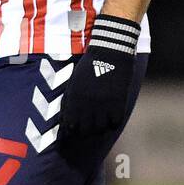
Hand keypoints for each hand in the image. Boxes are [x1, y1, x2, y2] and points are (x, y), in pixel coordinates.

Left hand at [57, 15, 140, 139]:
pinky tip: (111, 118)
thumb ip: (70, 100)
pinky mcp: (117, 103)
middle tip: (87, 130)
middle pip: (84, 131)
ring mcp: (103, 105)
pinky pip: (114, 123)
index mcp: (74, 99)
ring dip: (99, 128)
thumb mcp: (75, 82)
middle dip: (84, 132)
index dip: (70, 132)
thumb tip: (66, 119)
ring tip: (100, 124)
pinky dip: (113, 123)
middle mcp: (87, 105)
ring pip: (100, 129)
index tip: (72, 133)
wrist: (110, 52)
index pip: (69, 126)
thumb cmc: (91, 66)